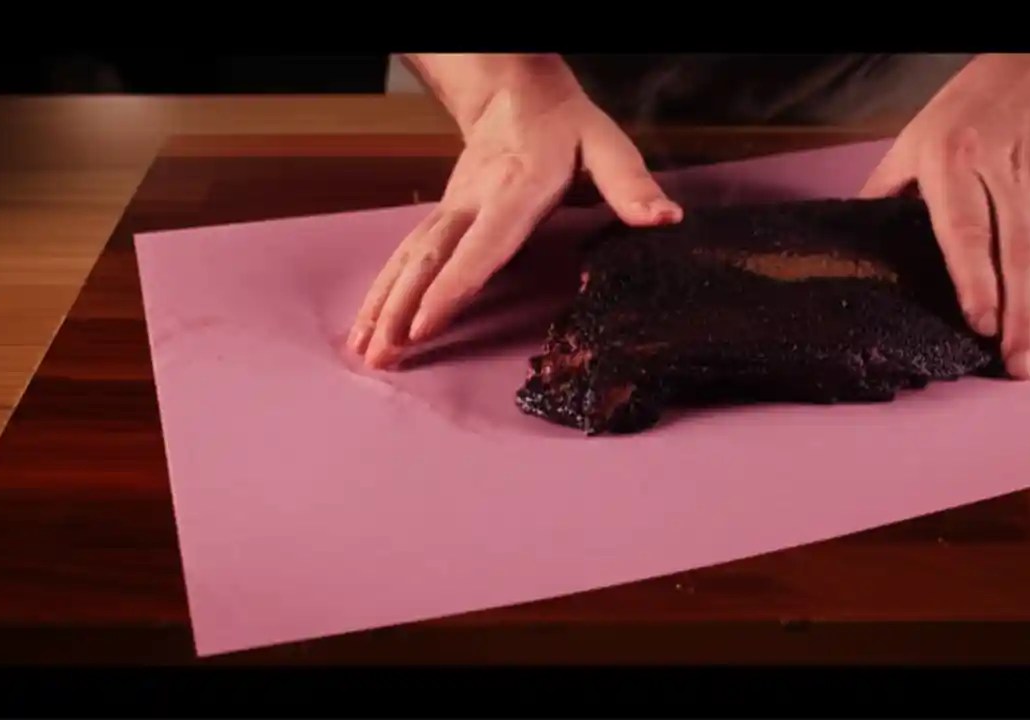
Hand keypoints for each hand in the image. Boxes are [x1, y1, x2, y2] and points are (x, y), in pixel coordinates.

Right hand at [348, 56, 681, 368]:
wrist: (516, 92)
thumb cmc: (566, 128)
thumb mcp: (607, 147)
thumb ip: (631, 186)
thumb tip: (666, 218)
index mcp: (515, 190)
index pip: (482, 245)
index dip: (453, 286)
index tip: (426, 324)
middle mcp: (472, 203)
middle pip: (430, 258)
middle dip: (403, 308)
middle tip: (384, 356)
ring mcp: (450, 210)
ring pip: (408, 260)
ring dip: (383, 306)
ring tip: (364, 352)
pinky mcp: (440, 218)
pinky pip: (404, 258)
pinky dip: (381, 293)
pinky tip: (365, 328)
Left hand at [860, 54, 1029, 378]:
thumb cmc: (975, 103)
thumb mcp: (916, 134)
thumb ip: (886, 187)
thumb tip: (853, 239)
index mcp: (955, 162)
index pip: (967, 231)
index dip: (976, 281)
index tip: (978, 324)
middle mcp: (1008, 174)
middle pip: (1020, 254)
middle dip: (1022, 317)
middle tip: (1017, 367)